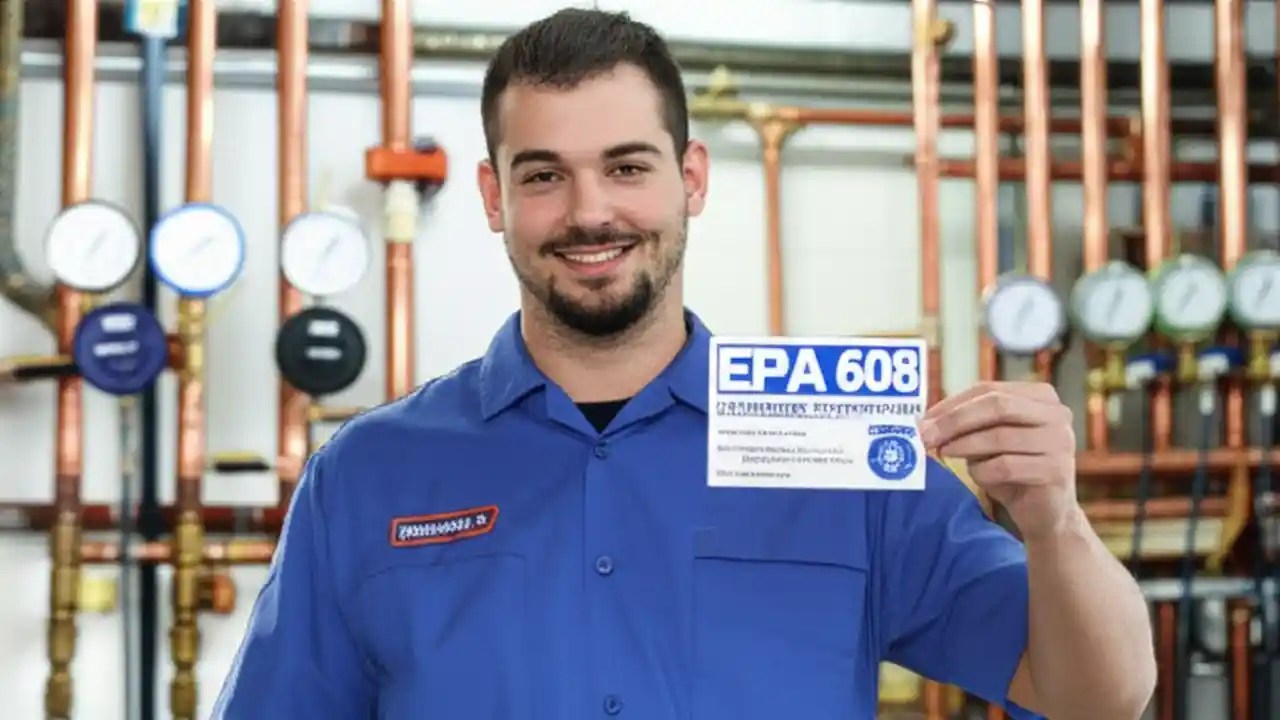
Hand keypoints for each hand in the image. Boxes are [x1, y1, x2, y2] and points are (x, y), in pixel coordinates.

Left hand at [917, 381, 1078, 539]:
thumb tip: (925, 422)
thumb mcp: (988, 440)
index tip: (923, 420)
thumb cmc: (1013, 470)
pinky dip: (982, 471)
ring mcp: (1060, 441)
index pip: (988, 390)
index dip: (951, 404)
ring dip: (964, 445)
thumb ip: (966, 425)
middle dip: (954, 421)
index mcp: (1040, 395)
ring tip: (944, 453)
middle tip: (926, 436)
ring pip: (1000, 436)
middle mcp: (1056, 413)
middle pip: (996, 405)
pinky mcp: (1055, 470)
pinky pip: (1006, 466)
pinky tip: (976, 475)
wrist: (1046, 513)